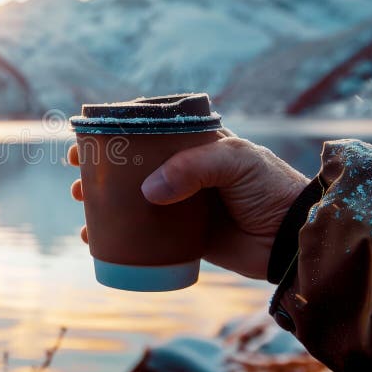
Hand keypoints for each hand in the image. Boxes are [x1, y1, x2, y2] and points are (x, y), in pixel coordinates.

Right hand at [68, 135, 309, 278]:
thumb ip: (193, 168)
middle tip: (78, 177)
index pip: (145, 131)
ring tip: (82, 205)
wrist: (293, 238)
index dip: (113, 134)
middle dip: (98, 171)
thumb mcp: (234, 162)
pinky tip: (96, 239)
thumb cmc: (269, 188)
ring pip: (129, 200)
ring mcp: (179, 204)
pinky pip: (141, 234)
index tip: (86, 140)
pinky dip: (116, 236)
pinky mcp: (181, 236)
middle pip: (129, 166)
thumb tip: (148, 192)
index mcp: (192, 145)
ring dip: (100, 202)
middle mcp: (181, 172)